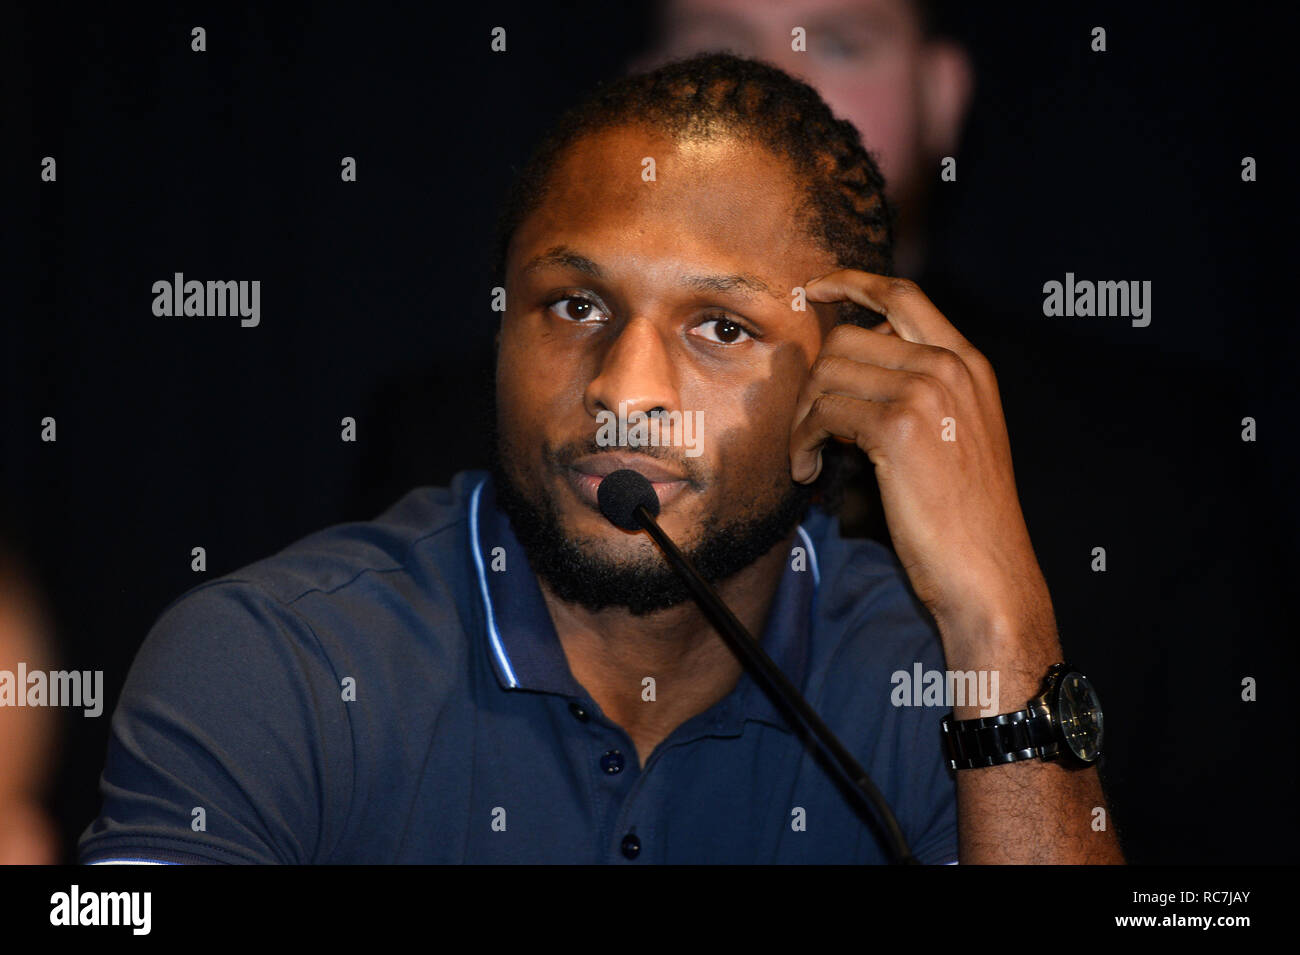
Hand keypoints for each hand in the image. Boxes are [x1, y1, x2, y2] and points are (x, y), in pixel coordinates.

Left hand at [792, 270, 1053, 652]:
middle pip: (849, 338)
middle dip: (814, 382)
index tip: (818, 287)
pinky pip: (823, 414)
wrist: (988, 570)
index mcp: (968, 363)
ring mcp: (926, 392)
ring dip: (803, 417)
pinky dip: (802, 442)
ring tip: (807, 456)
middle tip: (809, 428)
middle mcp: (950, 366)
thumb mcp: (956, 434)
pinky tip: (807, 471)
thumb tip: (852, 368)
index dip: (855, 282)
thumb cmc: (964, 515)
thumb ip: (919, 391)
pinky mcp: (898, 428)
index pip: (904, 296)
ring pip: (829, 373)